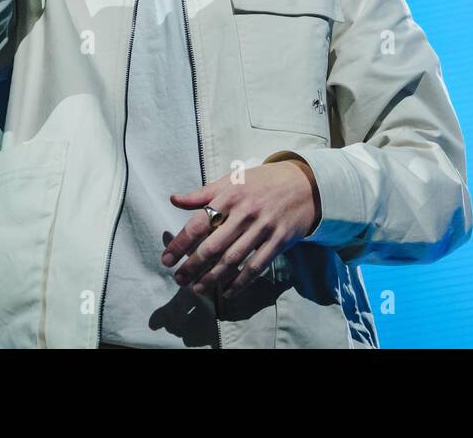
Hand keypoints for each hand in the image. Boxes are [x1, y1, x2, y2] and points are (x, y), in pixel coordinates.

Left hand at [161, 159, 320, 299]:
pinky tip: (227, 292)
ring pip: (234, 259)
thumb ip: (203, 193)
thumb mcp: (233, 180)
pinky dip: (241, 282)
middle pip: (214, 245)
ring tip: (197, 289)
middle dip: (193, 266)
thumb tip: (174, 199)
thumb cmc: (262, 182)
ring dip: (213, 278)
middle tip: (179, 280)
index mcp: (230, 196)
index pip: (199, 223)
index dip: (180, 244)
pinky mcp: (279, 241)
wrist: (305, 183)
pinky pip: (256, 266)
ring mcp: (264, 228)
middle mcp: (245, 212)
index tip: (167, 259)